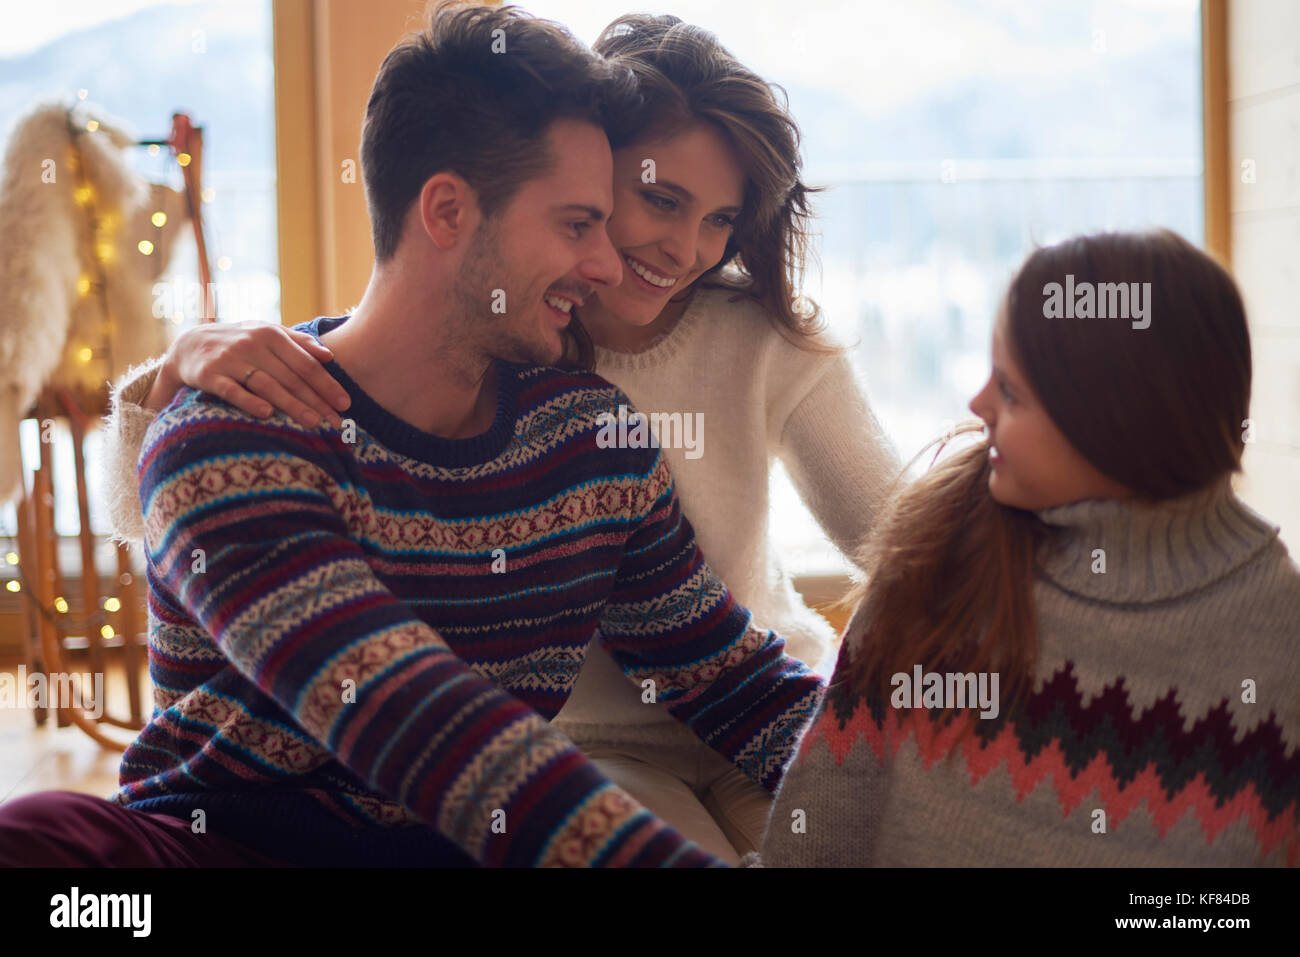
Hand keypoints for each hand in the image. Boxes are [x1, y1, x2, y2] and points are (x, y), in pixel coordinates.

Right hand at [148, 321, 349, 428]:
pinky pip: (232, 390)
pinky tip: (267, 414)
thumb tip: (328, 355)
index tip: (345, 404)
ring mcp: (230, 359)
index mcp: (271, 335)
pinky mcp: (209, 375)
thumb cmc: (238, 343)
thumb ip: (297, 343)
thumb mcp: (265, 334)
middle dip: (316, 401)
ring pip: (267, 384)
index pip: (305, 364)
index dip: (327, 384)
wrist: (188, 346)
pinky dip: (249, 402)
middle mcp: (252, 344)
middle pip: (291, 377)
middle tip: (335, 422)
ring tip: (312, 423)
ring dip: (291, 405)